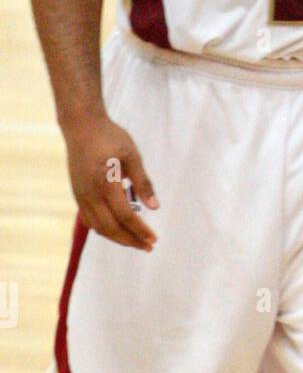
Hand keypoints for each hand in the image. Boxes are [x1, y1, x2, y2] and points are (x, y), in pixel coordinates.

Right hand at [64, 114, 158, 250]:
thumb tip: (155, 207)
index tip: (154, 239)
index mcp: (105, 183)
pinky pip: (90, 220)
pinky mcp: (77, 194)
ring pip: (98, 227)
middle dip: (130, 240)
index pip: (125, 216)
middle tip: (148, 246)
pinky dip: (104, 229)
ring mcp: (80, 195)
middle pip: (111, 227)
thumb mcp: (132, 155)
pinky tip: (117, 229)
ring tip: (136, 241)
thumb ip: (143, 182)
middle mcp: (90, 194)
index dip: (140, 230)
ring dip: (118, 238)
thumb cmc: (109, 137)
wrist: (81, 126)